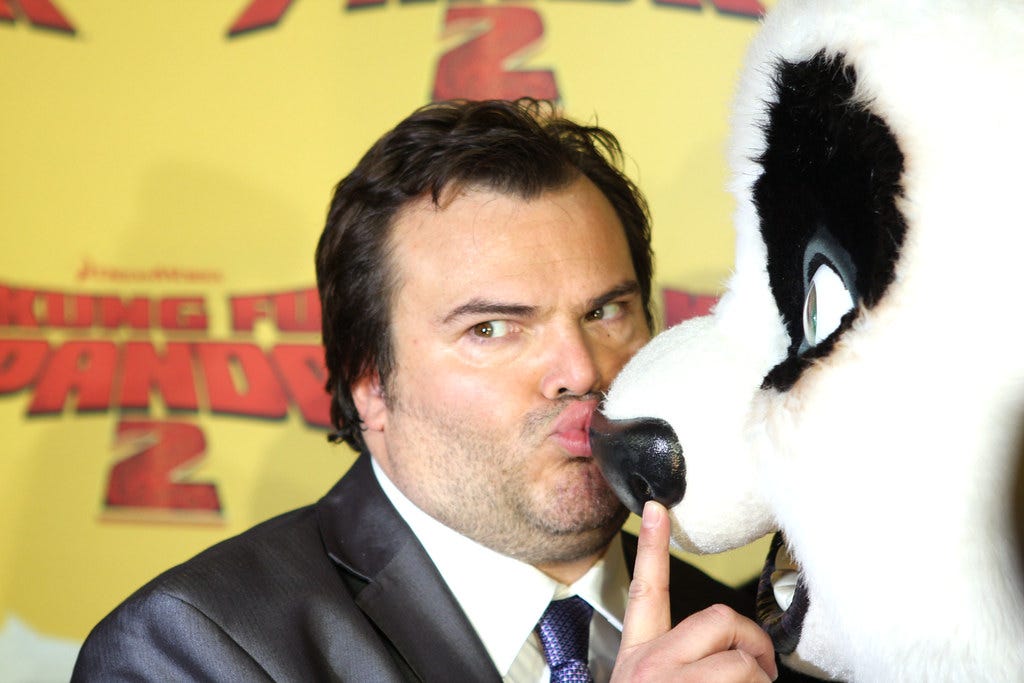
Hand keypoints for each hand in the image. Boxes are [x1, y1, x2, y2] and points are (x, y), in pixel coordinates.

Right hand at [612, 501, 777, 681]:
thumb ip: (681, 659)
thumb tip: (732, 653)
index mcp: (639, 656)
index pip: (646, 591)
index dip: (652, 547)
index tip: (656, 509)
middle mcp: (651, 664)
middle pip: (717, 618)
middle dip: (752, 641)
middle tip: (764, 667)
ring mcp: (673, 682)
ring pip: (741, 661)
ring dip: (761, 679)